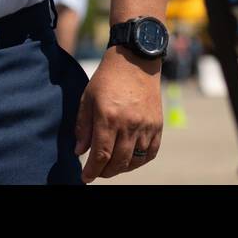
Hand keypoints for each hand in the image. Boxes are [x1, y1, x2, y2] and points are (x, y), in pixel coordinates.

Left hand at [75, 46, 162, 180]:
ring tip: (112, 165)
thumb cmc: (107, 78)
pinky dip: (139, 161)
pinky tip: (130, 159)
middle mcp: (128, 124)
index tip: (85, 178)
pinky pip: (150, 153)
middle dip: (105, 172)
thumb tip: (79, 152)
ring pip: (134, 160)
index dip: (92, 171)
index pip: (100, 155)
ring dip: (121, 168)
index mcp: (108, 117)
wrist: (135, 60)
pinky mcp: (157, 125)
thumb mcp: (88, 98)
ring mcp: (145, 125)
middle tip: (97, 172)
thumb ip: (83, 127)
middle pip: (117, 162)